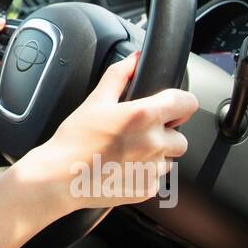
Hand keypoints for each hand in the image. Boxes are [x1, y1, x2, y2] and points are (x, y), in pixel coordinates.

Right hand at [17, 50, 195, 209]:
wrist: (60, 178)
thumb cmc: (74, 140)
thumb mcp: (95, 101)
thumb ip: (119, 75)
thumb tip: (135, 59)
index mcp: (144, 116)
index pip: (188, 103)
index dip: (180, 102)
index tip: (170, 107)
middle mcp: (154, 143)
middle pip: (181, 136)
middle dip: (165, 133)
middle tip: (137, 133)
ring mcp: (152, 169)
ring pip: (169, 159)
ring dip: (156, 154)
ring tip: (127, 152)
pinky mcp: (147, 189)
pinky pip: (156, 178)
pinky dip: (145, 173)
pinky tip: (123, 168)